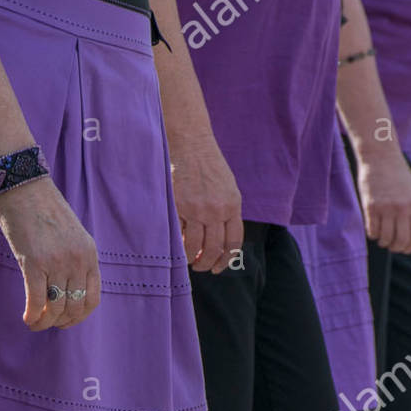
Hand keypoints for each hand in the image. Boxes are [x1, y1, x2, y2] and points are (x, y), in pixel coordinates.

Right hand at [0, 178, 100, 329]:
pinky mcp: (34, 263)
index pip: (92, 299)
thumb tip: (68, 288)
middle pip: (74, 307)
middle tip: (48, 323)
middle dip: (61, 322)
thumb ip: (75, 259)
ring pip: (56, 308)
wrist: (24, 187)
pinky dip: (32, 316)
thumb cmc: (44, 210)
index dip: (79, 317)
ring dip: (45, 322)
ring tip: (35, 323)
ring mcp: (57, 263)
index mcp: (89, 254)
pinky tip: (27, 318)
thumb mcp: (72, 235)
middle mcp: (77, 261)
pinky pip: (37, 301)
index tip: (66, 320)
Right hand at [168, 138, 243, 272]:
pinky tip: (176, 244)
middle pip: (214, 249)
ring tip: (186, 259)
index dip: (226, 260)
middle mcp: (218, 209)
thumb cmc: (207, 164)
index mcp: (233, 205)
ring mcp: (198, 209)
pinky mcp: (179, 206)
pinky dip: (177, 242)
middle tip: (199, 267)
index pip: (233, 243)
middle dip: (206, 264)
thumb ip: (227, 211)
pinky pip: (179, 233)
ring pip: (195, 246)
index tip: (218, 268)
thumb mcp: (227, 187)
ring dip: (190, 258)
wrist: (191, 143)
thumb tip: (220, 240)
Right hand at [356, 151, 410, 253]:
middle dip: (396, 248)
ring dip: (383, 242)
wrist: (380, 156)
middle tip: (391, 246)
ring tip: (381, 238)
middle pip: (401, 241)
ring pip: (386, 238)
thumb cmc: (396, 173)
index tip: (405, 250)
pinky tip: (373, 230)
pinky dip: (373, 235)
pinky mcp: (371, 207)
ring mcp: (387, 208)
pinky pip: (372, 231)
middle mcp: (403, 208)